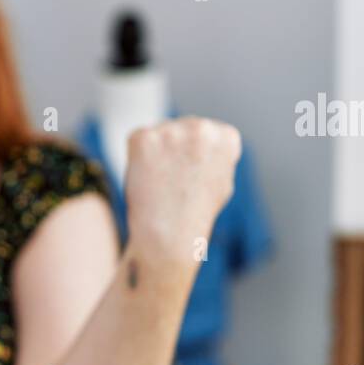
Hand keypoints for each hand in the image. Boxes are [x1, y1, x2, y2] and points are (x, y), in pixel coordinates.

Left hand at [123, 116, 240, 263]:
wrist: (168, 236)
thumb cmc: (196, 215)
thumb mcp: (223, 181)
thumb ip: (217, 155)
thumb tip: (208, 136)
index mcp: (226, 136)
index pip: (209, 134)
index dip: (197, 158)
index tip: (194, 178)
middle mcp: (202, 128)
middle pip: (183, 129)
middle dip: (175, 151)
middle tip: (173, 183)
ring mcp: (171, 130)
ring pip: (159, 135)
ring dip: (156, 153)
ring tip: (161, 184)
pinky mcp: (143, 138)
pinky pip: (138, 141)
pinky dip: (137, 158)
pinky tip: (146, 179)